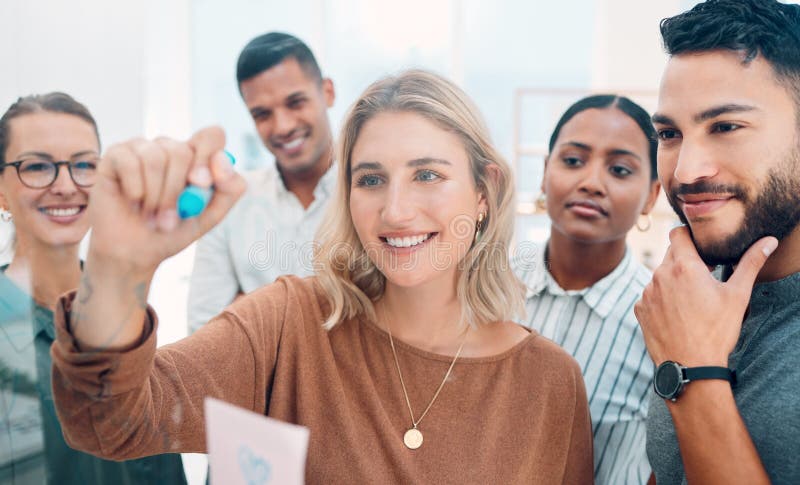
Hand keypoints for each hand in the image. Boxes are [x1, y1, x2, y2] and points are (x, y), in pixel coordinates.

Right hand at [87, 126, 245, 275]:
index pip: (212, 136)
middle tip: (168, 220)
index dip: (208, 156)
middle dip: (175, 193)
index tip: (201, 184)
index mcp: (196, 158)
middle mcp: (170, 148)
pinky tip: (133, 201)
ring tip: (151, 215)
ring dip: (155, 196)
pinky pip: (130, 162)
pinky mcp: (116, 154)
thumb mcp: (210, 216)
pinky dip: (135, 189)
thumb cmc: (172, 231)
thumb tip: (222, 160)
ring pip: (156, 157)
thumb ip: (229, 190)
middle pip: (181, 152)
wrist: (134, 252)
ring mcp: (142, 148)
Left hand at [634, 226, 777, 366]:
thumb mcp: (738, 295)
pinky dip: (662, 298)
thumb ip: (750, 263)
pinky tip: (678, 313)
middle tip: (704, 276)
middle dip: (686, 260)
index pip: (678, 233)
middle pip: (670, 254)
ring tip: (692, 299)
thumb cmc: (716, 331)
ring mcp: (646, 292)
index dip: (690, 236)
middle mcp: (659, 275)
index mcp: (683, 267)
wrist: (690, 367)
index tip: (701, 246)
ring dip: (673, 280)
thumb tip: (768, 241)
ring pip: (660, 275)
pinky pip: (651, 294)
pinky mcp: (639, 308)